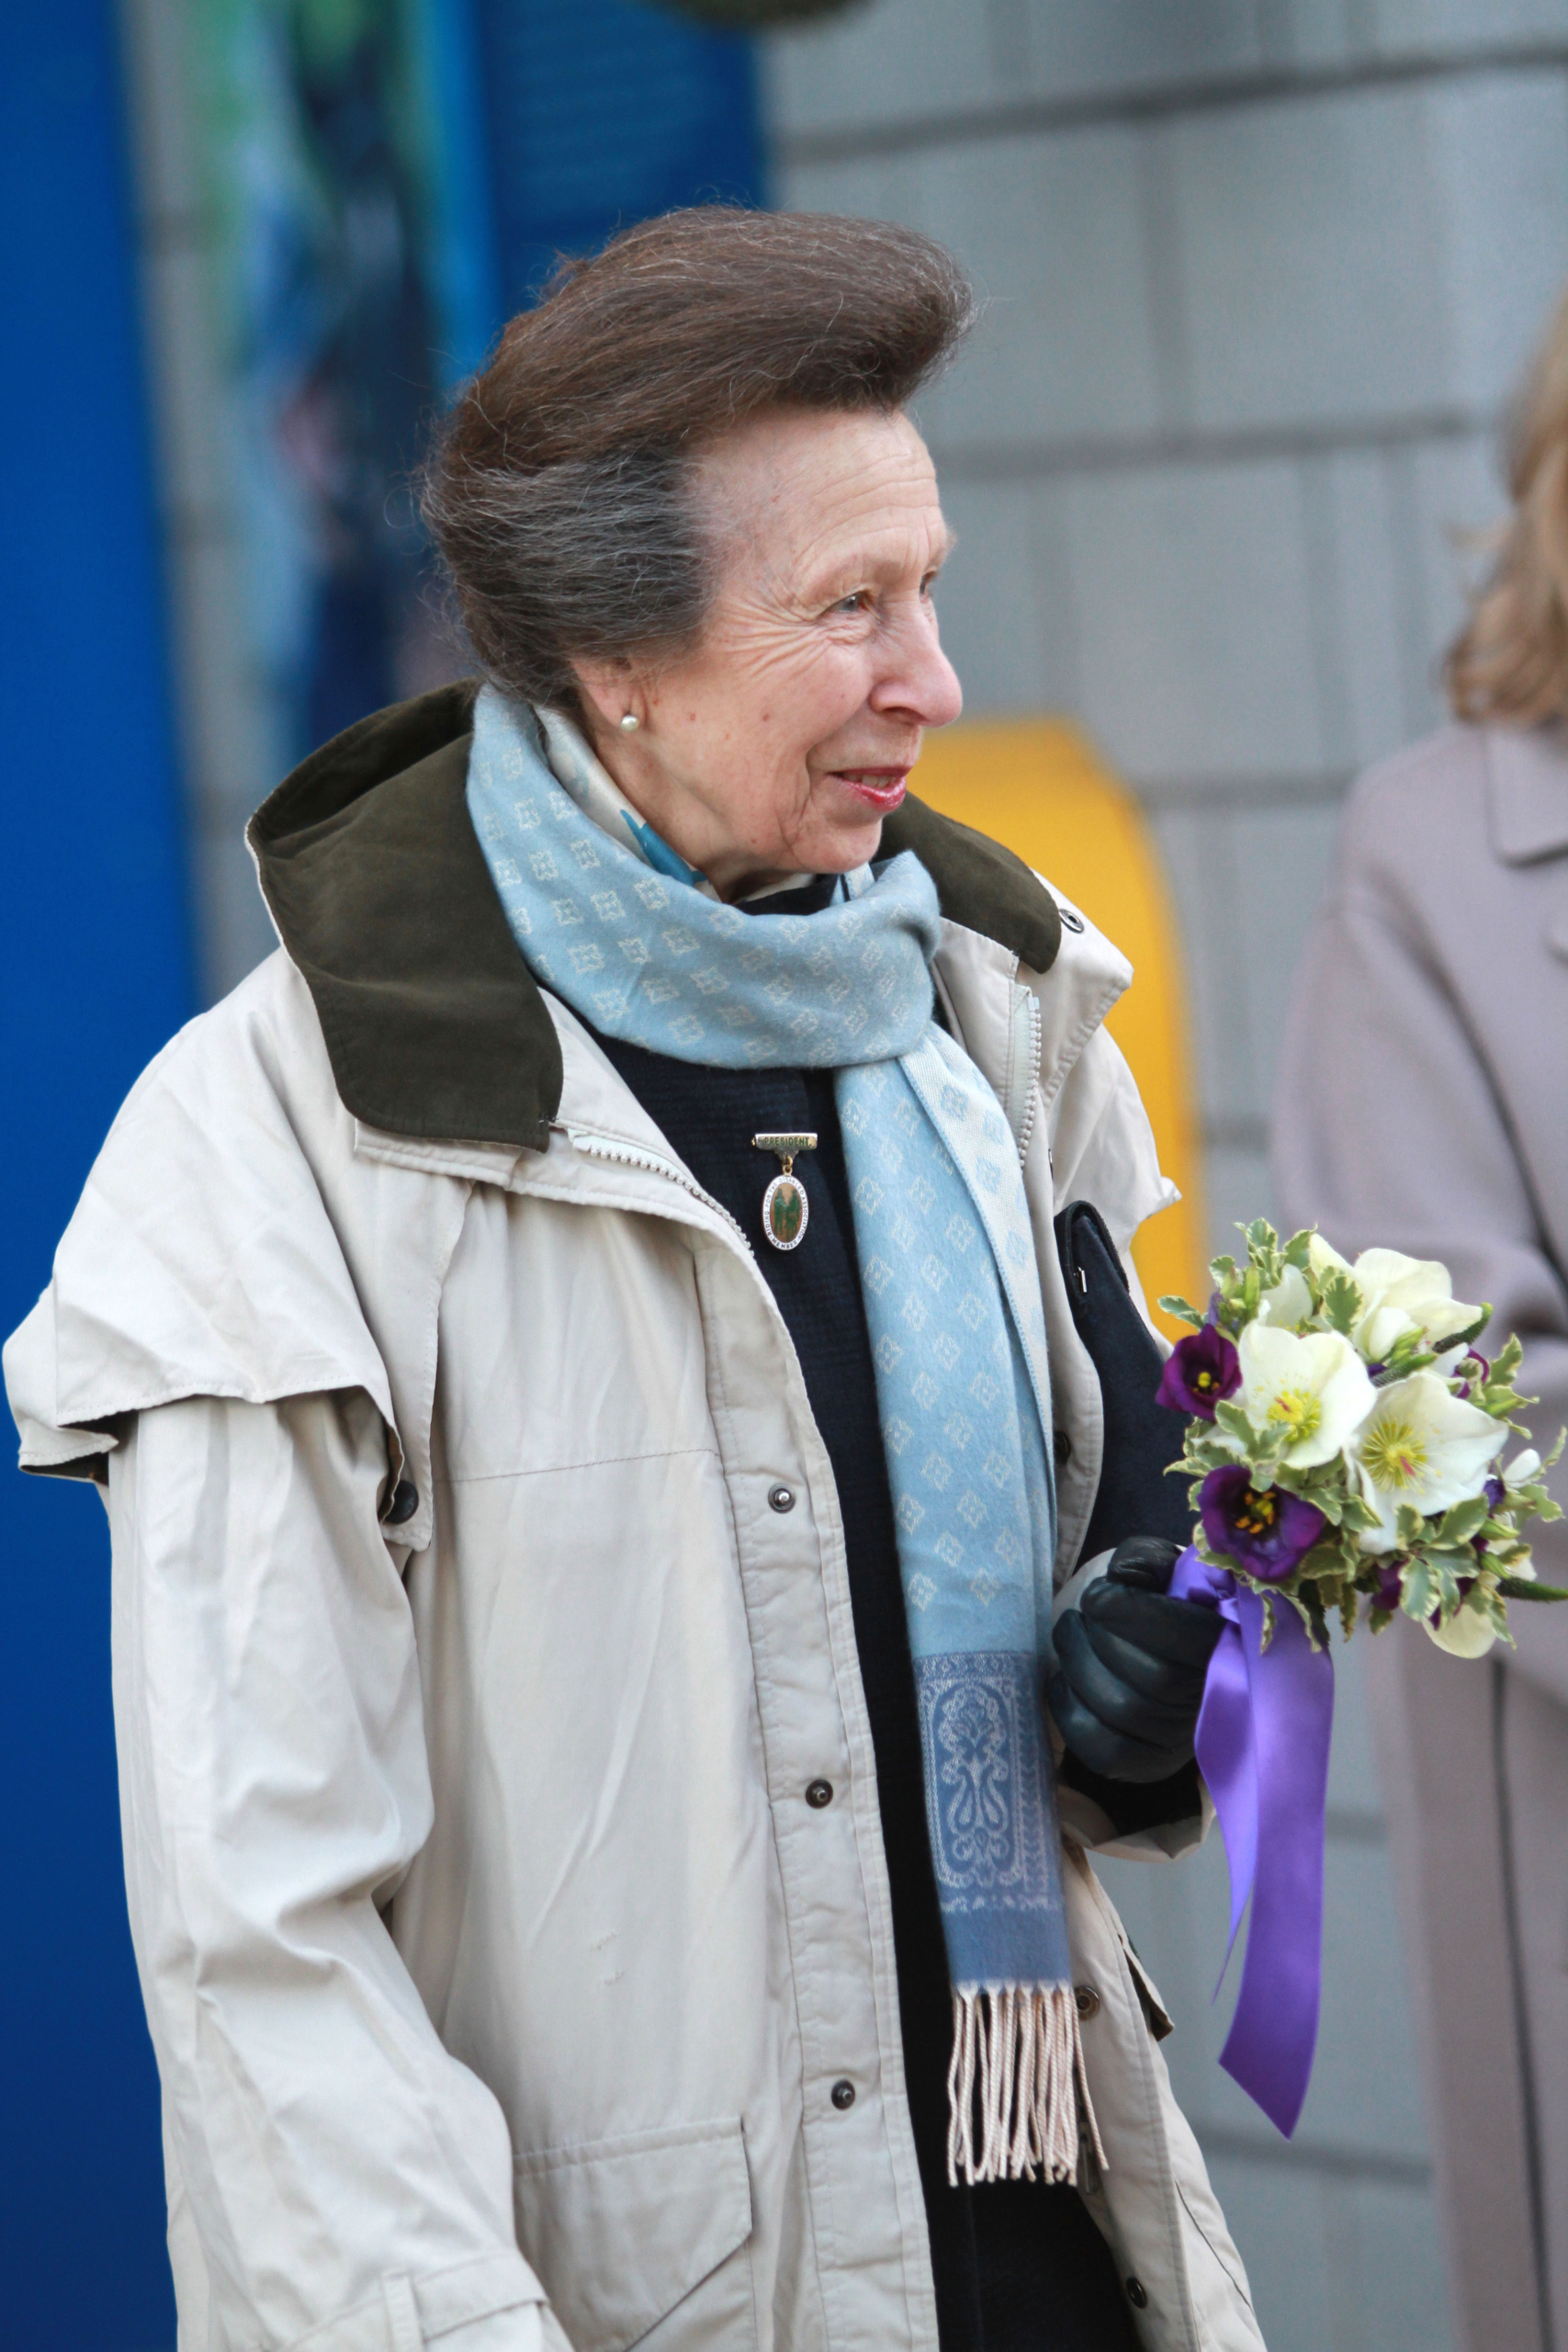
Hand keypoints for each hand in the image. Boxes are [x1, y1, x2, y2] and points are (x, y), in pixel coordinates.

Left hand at [1046, 1537, 1221, 1783]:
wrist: (1156, 1653)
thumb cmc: (1156, 1604)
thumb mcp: (1159, 1570)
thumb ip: (1145, 1559)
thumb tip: (1125, 1573)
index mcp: (1226, 1644)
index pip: (1187, 1638)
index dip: (1133, 1613)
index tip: (1098, 1595)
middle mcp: (1210, 1699)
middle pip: (1154, 1678)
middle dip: (1101, 1639)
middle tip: (1082, 1617)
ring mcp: (1178, 1739)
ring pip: (1123, 1709)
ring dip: (1080, 1664)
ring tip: (1072, 1637)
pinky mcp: (1144, 1764)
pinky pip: (1099, 1745)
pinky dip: (1069, 1705)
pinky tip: (1067, 1679)